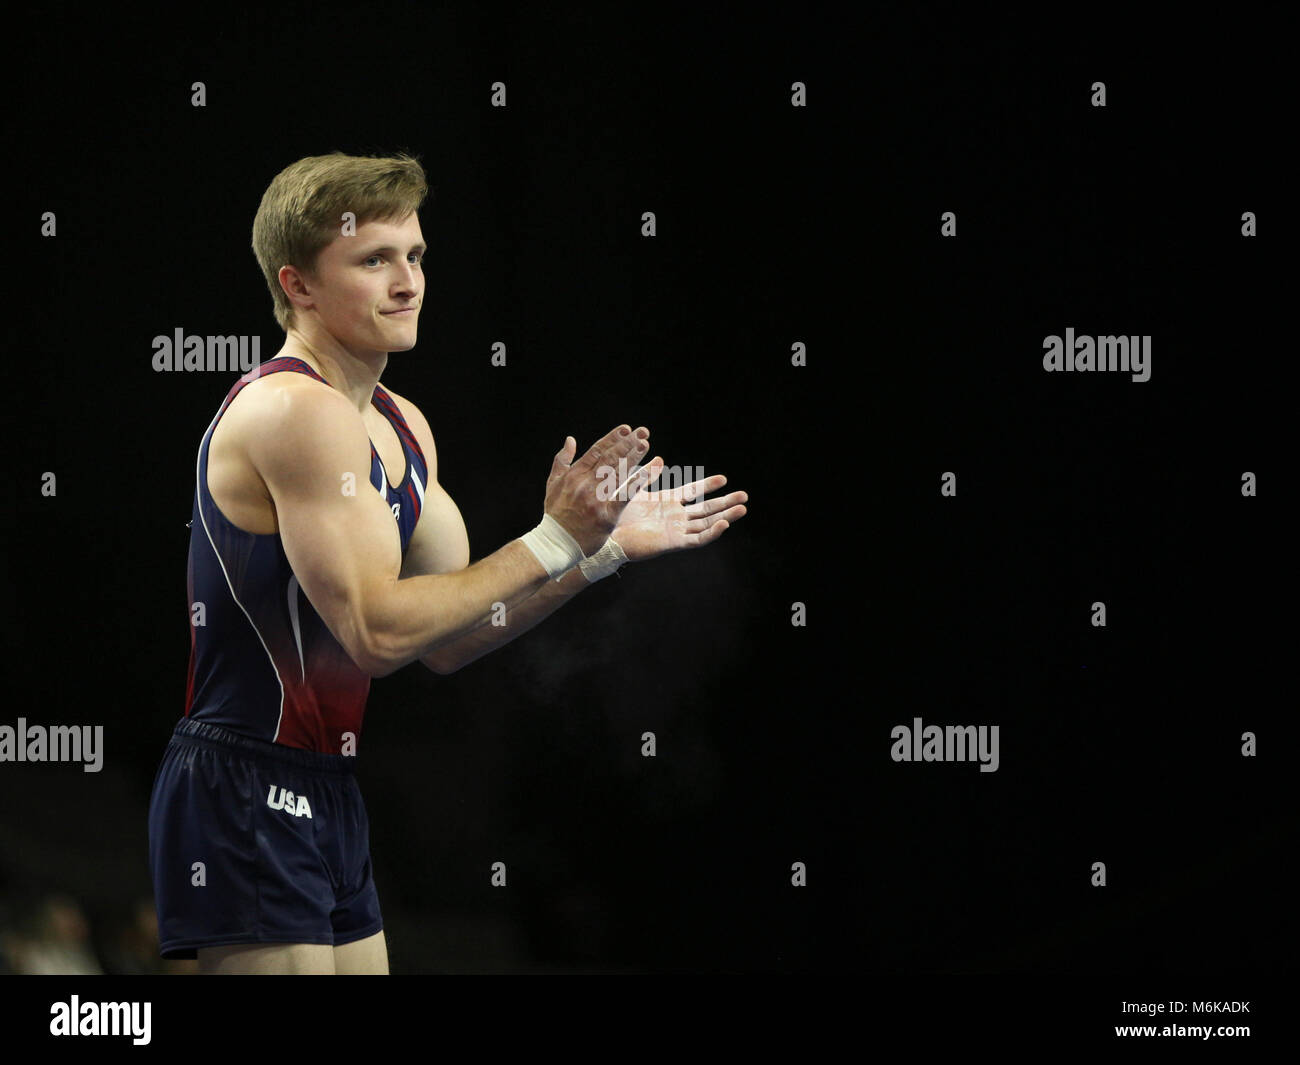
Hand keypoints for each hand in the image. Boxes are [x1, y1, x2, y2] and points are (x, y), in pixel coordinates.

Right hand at [544, 425, 657, 555]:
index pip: (596, 450)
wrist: (557, 543)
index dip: (612, 438)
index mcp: (573, 475)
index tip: (626, 429)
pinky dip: (636, 483)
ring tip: (645, 444)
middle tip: (643, 432)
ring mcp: (596, 499)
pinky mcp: (606, 515)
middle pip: (610, 458)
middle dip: (627, 443)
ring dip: (633, 457)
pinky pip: (624, 496)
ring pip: (618, 473)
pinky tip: (647, 473)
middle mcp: (585, 484)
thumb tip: (571, 439)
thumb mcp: (552, 484)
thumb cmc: (556, 514)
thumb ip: (561, 460)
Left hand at [610, 469, 747, 561]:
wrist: (608, 536)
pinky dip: (711, 532)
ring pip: (707, 523)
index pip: (693, 491)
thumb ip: (647, 476)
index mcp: (667, 502)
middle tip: (745, 496)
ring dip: (725, 516)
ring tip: (742, 508)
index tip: (724, 479)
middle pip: (707, 509)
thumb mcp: (634, 490)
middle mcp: (675, 516)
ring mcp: (677, 530)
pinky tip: (724, 524)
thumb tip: (660, 458)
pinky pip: (697, 539)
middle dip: (725, 502)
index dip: (708, 485)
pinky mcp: (674, 542)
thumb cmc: (616, 515)